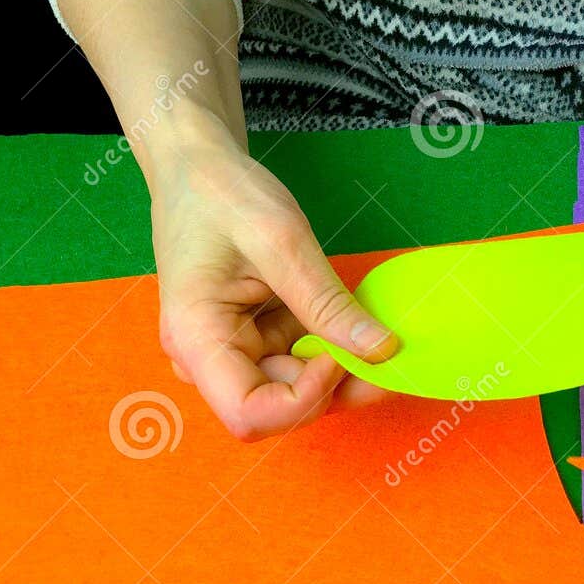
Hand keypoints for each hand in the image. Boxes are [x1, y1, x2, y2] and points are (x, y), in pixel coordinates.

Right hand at [150, 131, 397, 440]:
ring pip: (295, 391)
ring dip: (340, 373)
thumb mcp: (281, 240)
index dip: (304, 400)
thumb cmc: (221, 194)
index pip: (250, 414)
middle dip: (335, 387)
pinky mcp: (254, 342)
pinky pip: (298, 364)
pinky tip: (356, 329)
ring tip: (378, 341)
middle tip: (387, 354)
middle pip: (278, 408)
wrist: (196, 168)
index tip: (340, 357)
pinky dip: (331, 352)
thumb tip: (381, 351)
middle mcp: (206, 359)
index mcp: (196, 338)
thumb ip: (327, 303)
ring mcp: (230, 353)